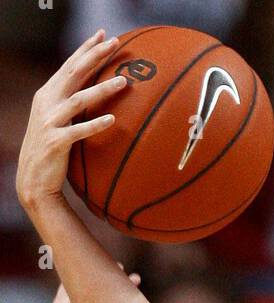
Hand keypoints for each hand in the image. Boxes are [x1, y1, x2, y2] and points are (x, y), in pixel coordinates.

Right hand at [16, 31, 125, 212]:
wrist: (33, 180)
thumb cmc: (53, 149)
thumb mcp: (59, 120)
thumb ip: (72, 104)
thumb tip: (94, 91)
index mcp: (49, 94)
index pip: (70, 65)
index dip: (86, 49)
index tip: (103, 34)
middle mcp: (47, 102)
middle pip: (73, 73)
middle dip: (95, 56)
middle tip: (116, 43)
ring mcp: (50, 121)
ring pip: (78, 100)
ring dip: (102, 89)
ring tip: (124, 82)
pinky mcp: (56, 142)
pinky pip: (78, 131)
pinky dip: (94, 125)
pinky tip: (112, 120)